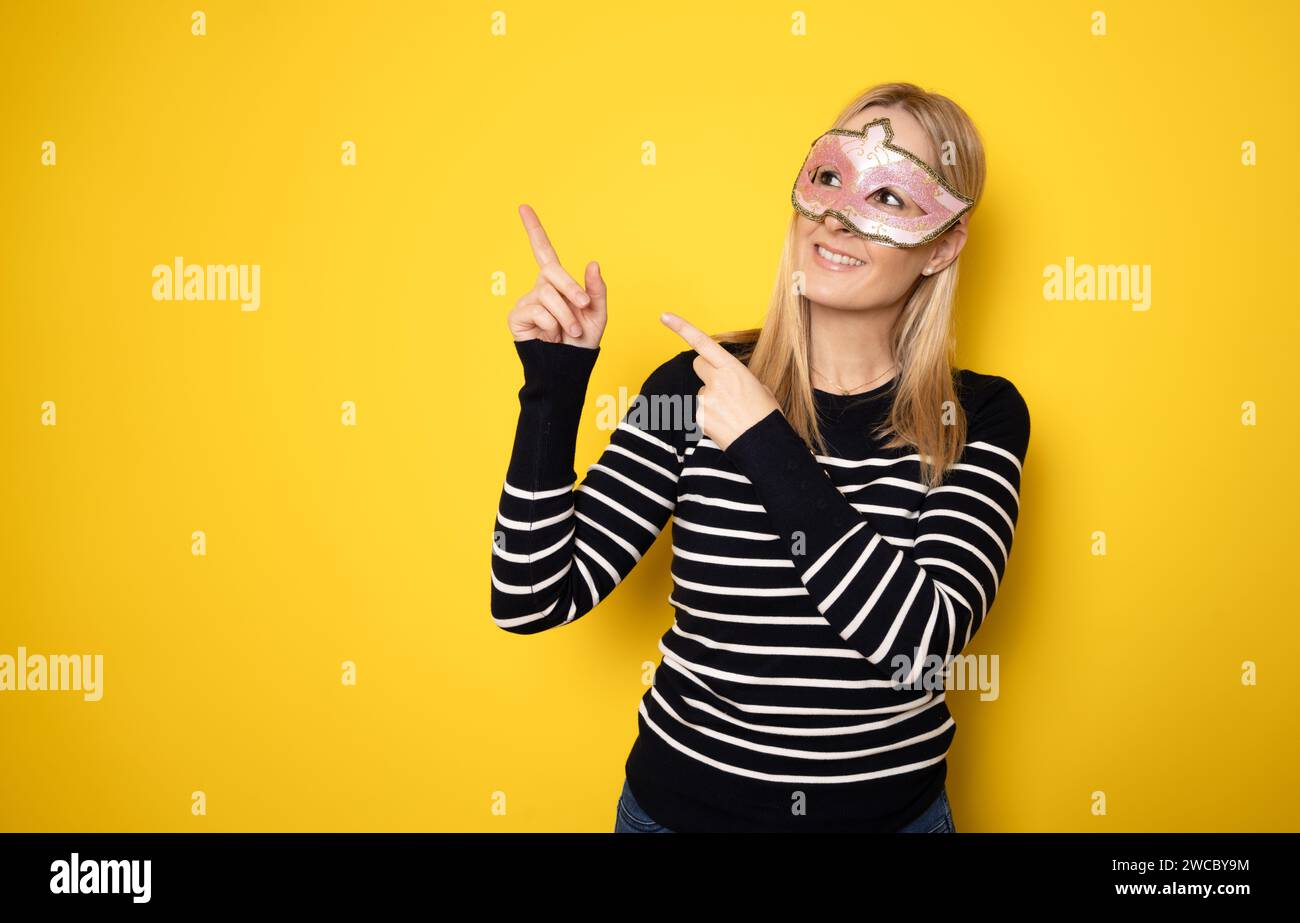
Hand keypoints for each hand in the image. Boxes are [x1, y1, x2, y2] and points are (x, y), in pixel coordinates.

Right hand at [507, 204, 606, 347]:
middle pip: (552, 271)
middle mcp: (540, 288)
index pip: (544, 251)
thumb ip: (597, 289)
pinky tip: (551, 336)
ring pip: (548, 295)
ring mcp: (527, 301)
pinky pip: (539, 311)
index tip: (523, 207)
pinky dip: (552, 326)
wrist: (569, 367)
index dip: (534, 229)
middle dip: (571, 288)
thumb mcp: (597, 313)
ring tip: (570, 332)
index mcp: (558, 283)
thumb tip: (592, 262)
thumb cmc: (582, 341)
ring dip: (566, 316)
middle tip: (583, 306)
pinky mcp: (517, 317)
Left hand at [660, 312, 780, 450]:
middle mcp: (716, 381)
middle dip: (706, 371)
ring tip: (731, 414)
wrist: (764, 444)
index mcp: (733, 369)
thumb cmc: (766, 415)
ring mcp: (705, 400)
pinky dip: (708, 416)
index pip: (703, 343)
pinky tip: (724, 425)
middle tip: (723, 388)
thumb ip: (737, 377)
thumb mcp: (759, 387)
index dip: (682, 328)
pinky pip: (698, 411)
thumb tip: (727, 379)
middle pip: (697, 364)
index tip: (665, 316)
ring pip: (700, 391)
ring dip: (710, 400)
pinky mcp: (698, 418)